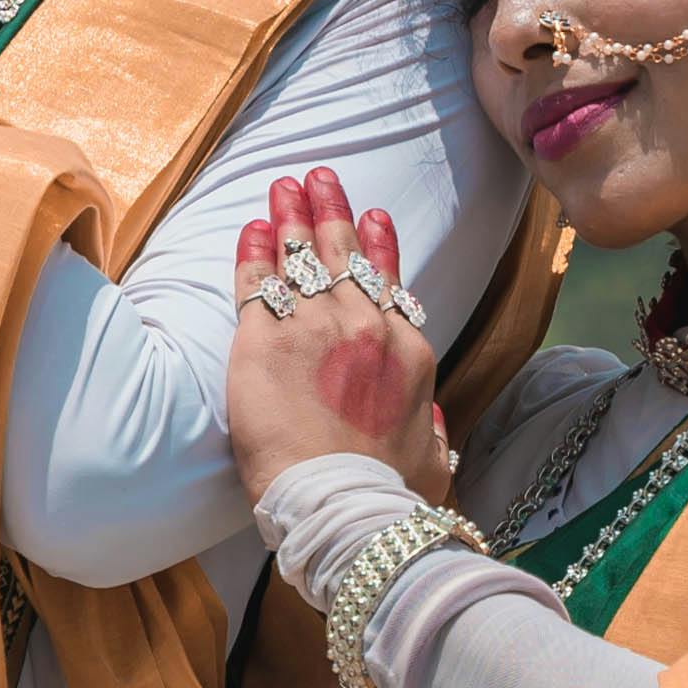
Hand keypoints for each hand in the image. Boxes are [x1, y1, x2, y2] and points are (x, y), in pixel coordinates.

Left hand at [226, 171, 446, 510]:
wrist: (342, 509)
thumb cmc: (387, 495)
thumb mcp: (433, 459)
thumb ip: (435, 430)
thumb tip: (436, 416)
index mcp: (407, 352)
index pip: (389, 281)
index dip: (377, 244)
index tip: (371, 215)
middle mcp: (364, 328)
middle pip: (341, 255)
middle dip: (328, 211)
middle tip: (316, 178)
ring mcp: (313, 330)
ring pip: (299, 259)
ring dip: (291, 217)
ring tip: (282, 187)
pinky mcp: (262, 345)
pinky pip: (255, 285)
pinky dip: (253, 254)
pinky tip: (251, 231)